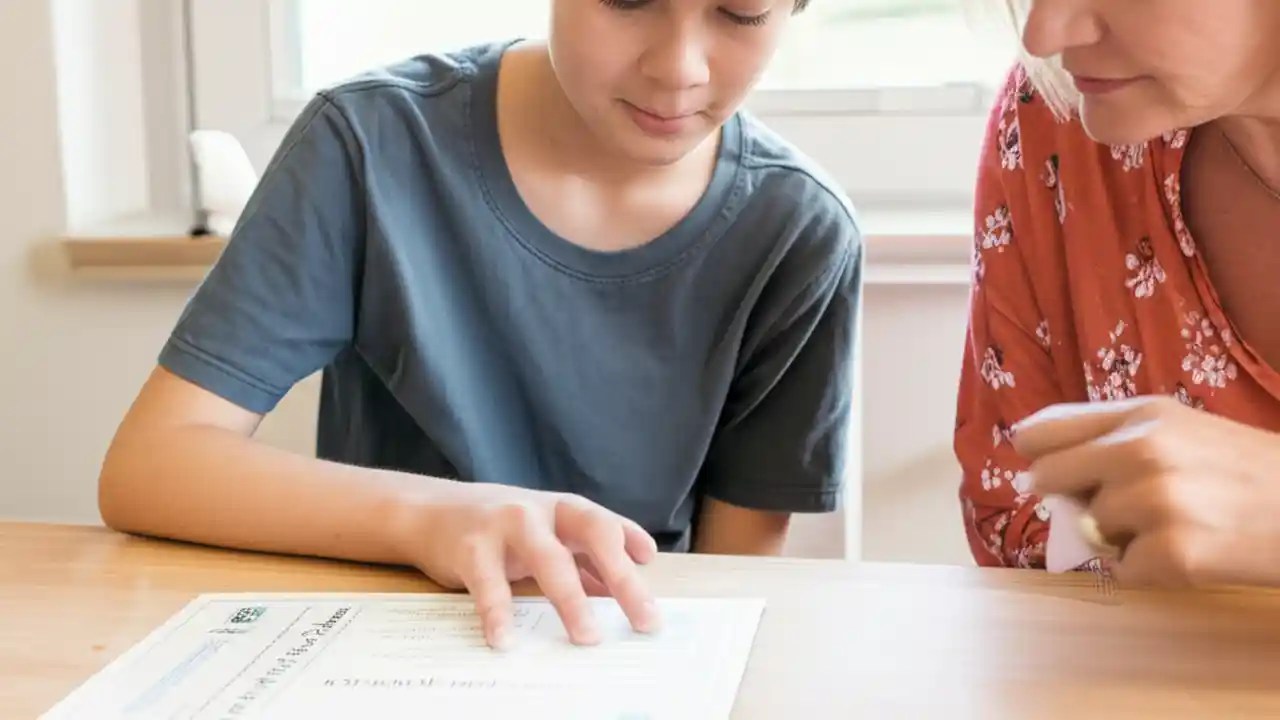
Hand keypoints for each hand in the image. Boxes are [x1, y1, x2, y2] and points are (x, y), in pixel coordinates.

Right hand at [393, 484, 660, 648]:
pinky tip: (506, 638)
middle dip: (622, 578)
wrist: (429, 511)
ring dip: (571, 599)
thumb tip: (619, 591)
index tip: (651, 561)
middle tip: (644, 618)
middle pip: (592, 535)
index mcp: (563, 509)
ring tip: (587, 636)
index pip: (606, 522)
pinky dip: (499, 612)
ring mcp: (506, 525)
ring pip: (548, 558)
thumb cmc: (498, 527)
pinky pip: (489, 583)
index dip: (630, 538)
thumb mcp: (545, 534)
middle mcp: (541, 511)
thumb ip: (580, 557)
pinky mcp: (471, 547)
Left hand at [1013, 396, 1279, 588]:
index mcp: (1141, 414)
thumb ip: (1115, 438)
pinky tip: (1194, 553)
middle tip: (1121, 506)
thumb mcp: (1184, 430)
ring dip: (1123, 537)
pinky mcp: (1170, 554)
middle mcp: (1140, 450)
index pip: (1040, 431)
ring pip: (1089, 529)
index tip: (1054, 471)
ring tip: (1181, 525)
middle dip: (1073, 498)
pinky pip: (1122, 570)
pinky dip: (1150, 571)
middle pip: (1046, 478)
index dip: (1040, 456)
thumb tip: (1040, 468)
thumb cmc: (1250, 472)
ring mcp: (1153, 503)